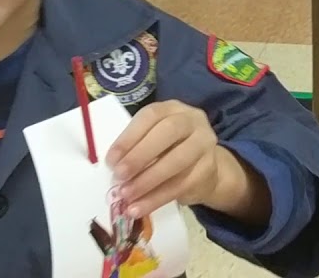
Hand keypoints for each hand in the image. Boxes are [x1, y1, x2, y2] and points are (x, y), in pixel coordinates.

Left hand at [106, 99, 231, 218]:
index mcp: (172, 109)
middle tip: (119, 177)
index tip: (111, 160)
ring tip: (126, 196)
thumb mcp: (152, 140)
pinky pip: (181, 185)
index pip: (151, 116)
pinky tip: (139, 208)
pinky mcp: (208, 170)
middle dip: (140, 155)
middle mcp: (192, 121)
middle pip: (168, 132)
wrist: (204, 168)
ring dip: (147, 181)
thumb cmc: (169, 150)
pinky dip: (157, 199)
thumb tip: (112, 167)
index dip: (129, 137)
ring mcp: (204, 145)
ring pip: (177, 161)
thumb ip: (135, 147)